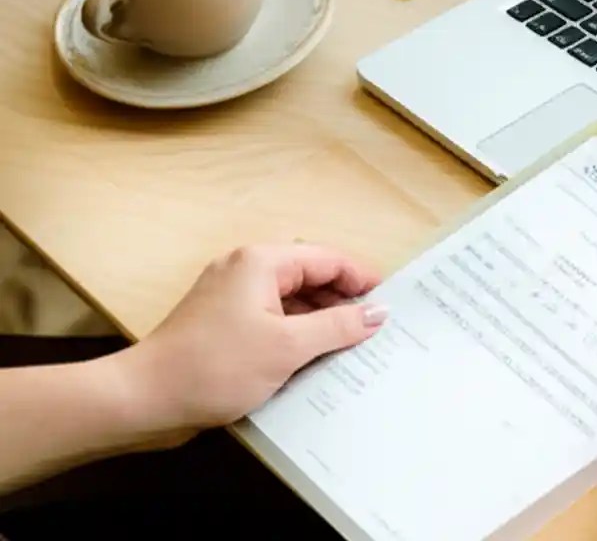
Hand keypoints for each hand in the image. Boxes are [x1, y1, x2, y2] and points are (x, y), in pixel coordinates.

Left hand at [117, 243, 385, 443]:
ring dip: (320, 320)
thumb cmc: (214, 367)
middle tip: (375, 329)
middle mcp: (245, 270)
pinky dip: (296, 334)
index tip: (390, 305)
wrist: (144, 399)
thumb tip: (378, 312)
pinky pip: (273, 318)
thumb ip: (339, 326)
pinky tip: (313, 359)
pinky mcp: (223, 322)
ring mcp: (231, 296)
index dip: (362, 280)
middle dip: (343, 301)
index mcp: (261, 262)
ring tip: (350, 348)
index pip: (327, 259)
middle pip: (310, 276)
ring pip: (292, 299)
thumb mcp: (288, 347)